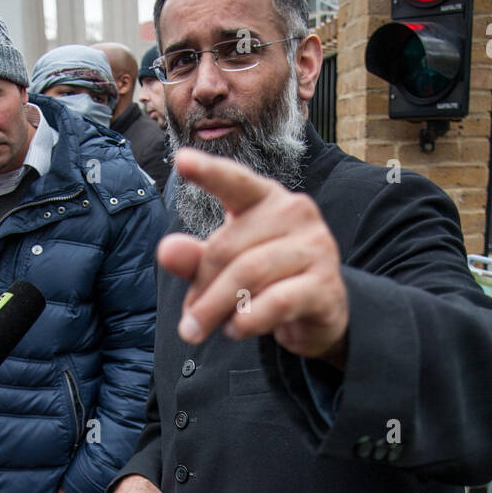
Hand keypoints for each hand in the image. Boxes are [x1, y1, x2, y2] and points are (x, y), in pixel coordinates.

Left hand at [158, 147, 348, 367]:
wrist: (322, 311)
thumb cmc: (269, 279)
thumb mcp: (228, 267)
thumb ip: (197, 259)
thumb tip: (166, 250)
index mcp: (267, 198)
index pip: (235, 181)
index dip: (209, 173)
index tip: (181, 162)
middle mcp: (296, 213)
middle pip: (229, 247)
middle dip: (201, 288)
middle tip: (187, 321)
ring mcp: (316, 247)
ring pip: (250, 274)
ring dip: (217, 308)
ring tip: (200, 330)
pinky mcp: (325, 286)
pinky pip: (278, 302)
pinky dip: (249, 319)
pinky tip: (235, 330)